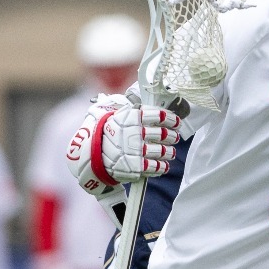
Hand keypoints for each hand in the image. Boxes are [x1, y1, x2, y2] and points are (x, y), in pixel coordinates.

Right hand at [65, 95, 181, 191]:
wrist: (92, 153)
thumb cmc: (108, 132)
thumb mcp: (119, 115)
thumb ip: (136, 110)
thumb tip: (156, 101)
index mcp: (132, 117)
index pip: (158, 115)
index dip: (171, 119)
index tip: (176, 122)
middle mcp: (135, 133)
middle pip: (162, 134)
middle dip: (171, 136)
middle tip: (174, 137)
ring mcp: (135, 151)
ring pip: (162, 151)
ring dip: (169, 151)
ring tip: (170, 151)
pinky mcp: (135, 167)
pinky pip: (155, 166)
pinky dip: (162, 166)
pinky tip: (164, 164)